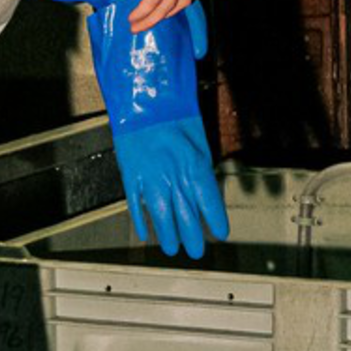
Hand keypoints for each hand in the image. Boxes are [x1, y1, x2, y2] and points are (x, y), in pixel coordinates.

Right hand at [87, 0, 193, 32]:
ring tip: (135, 25)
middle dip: (163, 16)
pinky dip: (144, 12)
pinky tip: (133, 17)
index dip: (169, 8)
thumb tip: (145, 1)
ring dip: (150, 19)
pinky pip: (154, 0)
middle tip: (146, 25)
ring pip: (167, 3)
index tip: (154, 18)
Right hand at [107, 113, 229, 259]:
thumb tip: (204, 189)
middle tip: (196, 251)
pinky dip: (139, 220)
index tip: (220, 233)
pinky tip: (144, 233)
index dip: (215, 220)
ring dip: (167, 235)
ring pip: (160, 215)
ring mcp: (150, 178)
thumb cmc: (175, 114)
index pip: (209, 203)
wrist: (145, 99)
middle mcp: (174, 177)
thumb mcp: (199, 140)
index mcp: (195, 167)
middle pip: (185, 215)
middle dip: (191, 236)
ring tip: (171, 249)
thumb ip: (201, 167)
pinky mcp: (131, 175)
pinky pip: (135, 203)